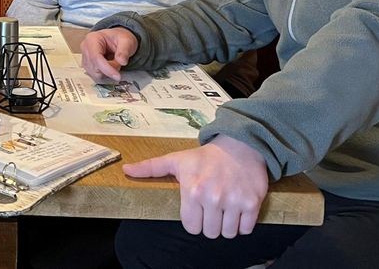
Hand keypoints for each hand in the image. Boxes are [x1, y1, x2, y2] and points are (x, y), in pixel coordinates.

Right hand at [80, 27, 137, 81]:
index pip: (96, 57)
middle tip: (119, 63)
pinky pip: (96, 76)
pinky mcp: (88, 65)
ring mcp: (85, 58)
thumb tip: (121, 61)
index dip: (107, 69)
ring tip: (114, 63)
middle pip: (94, 68)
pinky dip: (105, 74)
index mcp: (92, 39)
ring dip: (107, 73)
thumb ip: (124, 51)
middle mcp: (86, 48)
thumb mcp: (126, 41)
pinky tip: (110, 66)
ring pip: (95, 74)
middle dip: (109, 70)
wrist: (118, 39)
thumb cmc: (119, 38)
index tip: (117, 76)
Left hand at [123, 135, 268, 238]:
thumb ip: (150, 168)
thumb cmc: (205, 156)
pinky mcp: (252, 203)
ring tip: (225, 209)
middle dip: (210, 223)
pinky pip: (247, 229)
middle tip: (212, 207)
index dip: (194, 220)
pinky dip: (243, 224)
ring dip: (227, 225)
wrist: (240, 145)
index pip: (191, 227)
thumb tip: (125, 170)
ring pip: (228, 234)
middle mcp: (212, 197)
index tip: (197, 208)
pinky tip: (238, 209)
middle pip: (209, 233)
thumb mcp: (176, 160)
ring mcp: (234, 201)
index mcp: (192, 190)